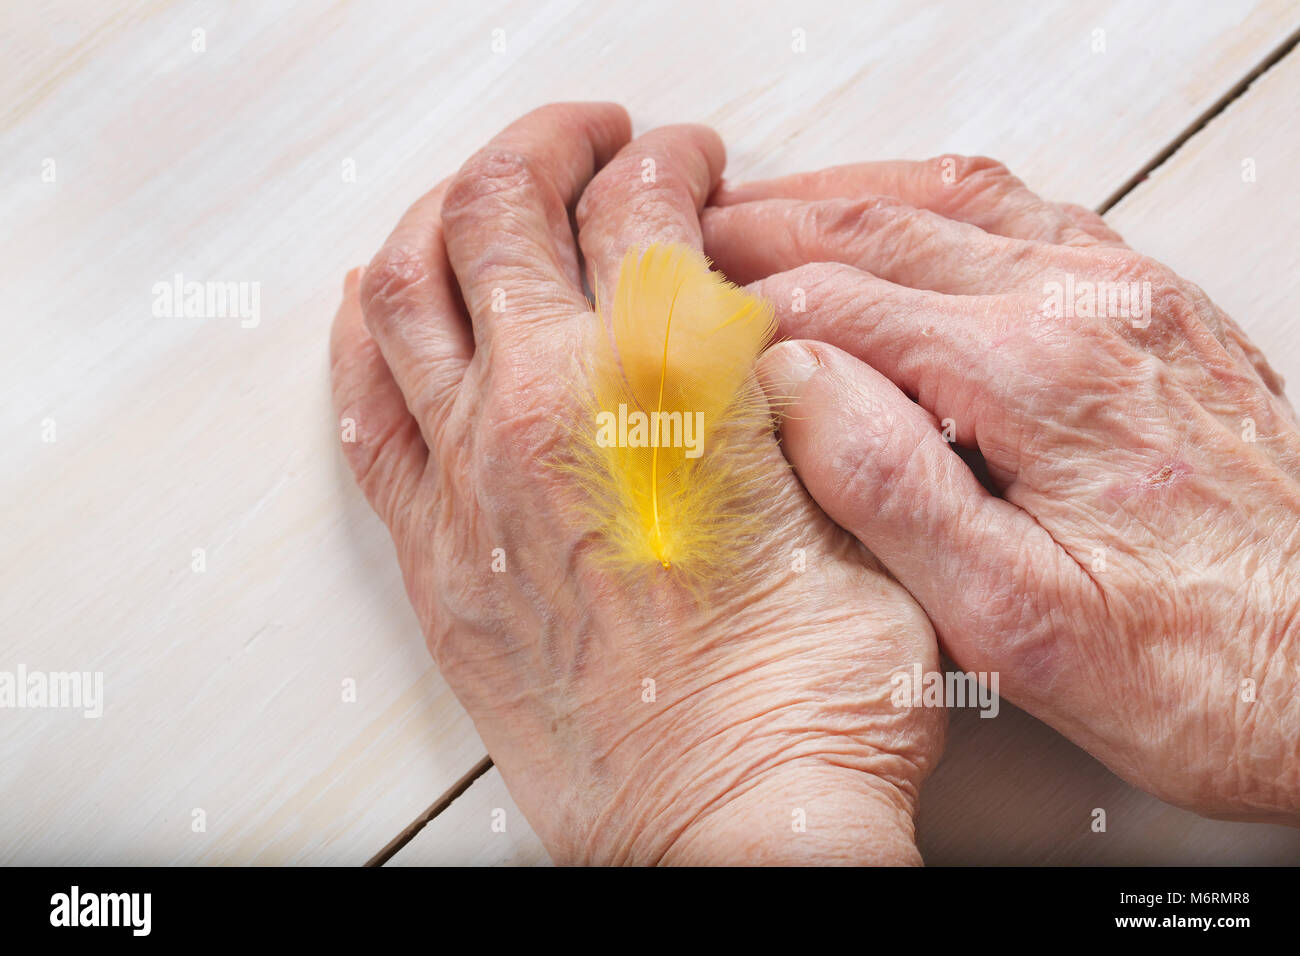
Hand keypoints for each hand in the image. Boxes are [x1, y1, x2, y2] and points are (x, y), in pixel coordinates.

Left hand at [329, 105, 944, 863]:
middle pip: (504, 206)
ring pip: (409, 282)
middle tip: (591, 141)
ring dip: (449, 209)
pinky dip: (367, 328)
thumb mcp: (857, 500)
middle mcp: (543, 412)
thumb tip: (742, 324)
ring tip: (487, 195)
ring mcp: (471, 483)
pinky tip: (384, 298)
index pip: (638, 204)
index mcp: (663, 384)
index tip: (686, 161)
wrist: (738, 827)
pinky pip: (362, 406)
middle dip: (550, 144)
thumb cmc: (815, 696)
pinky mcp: (435, 557)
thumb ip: (792, 389)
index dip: (671, 160)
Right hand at [703, 156, 1299, 821]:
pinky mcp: (1155, 310)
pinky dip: (933, 203)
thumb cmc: (1196, 668)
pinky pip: (1025, 213)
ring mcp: (1130, 295)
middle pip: (883, 224)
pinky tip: (901, 223)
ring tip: (766, 214)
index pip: (839, 301)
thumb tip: (788, 386)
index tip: (679, 322)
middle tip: (691, 239)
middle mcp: (1089, 304)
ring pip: (952, 198)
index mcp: (1038, 374)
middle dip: (767, 225)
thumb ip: (887, 490)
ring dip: (844, 198)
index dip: (741, 307)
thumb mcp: (1014, 619)